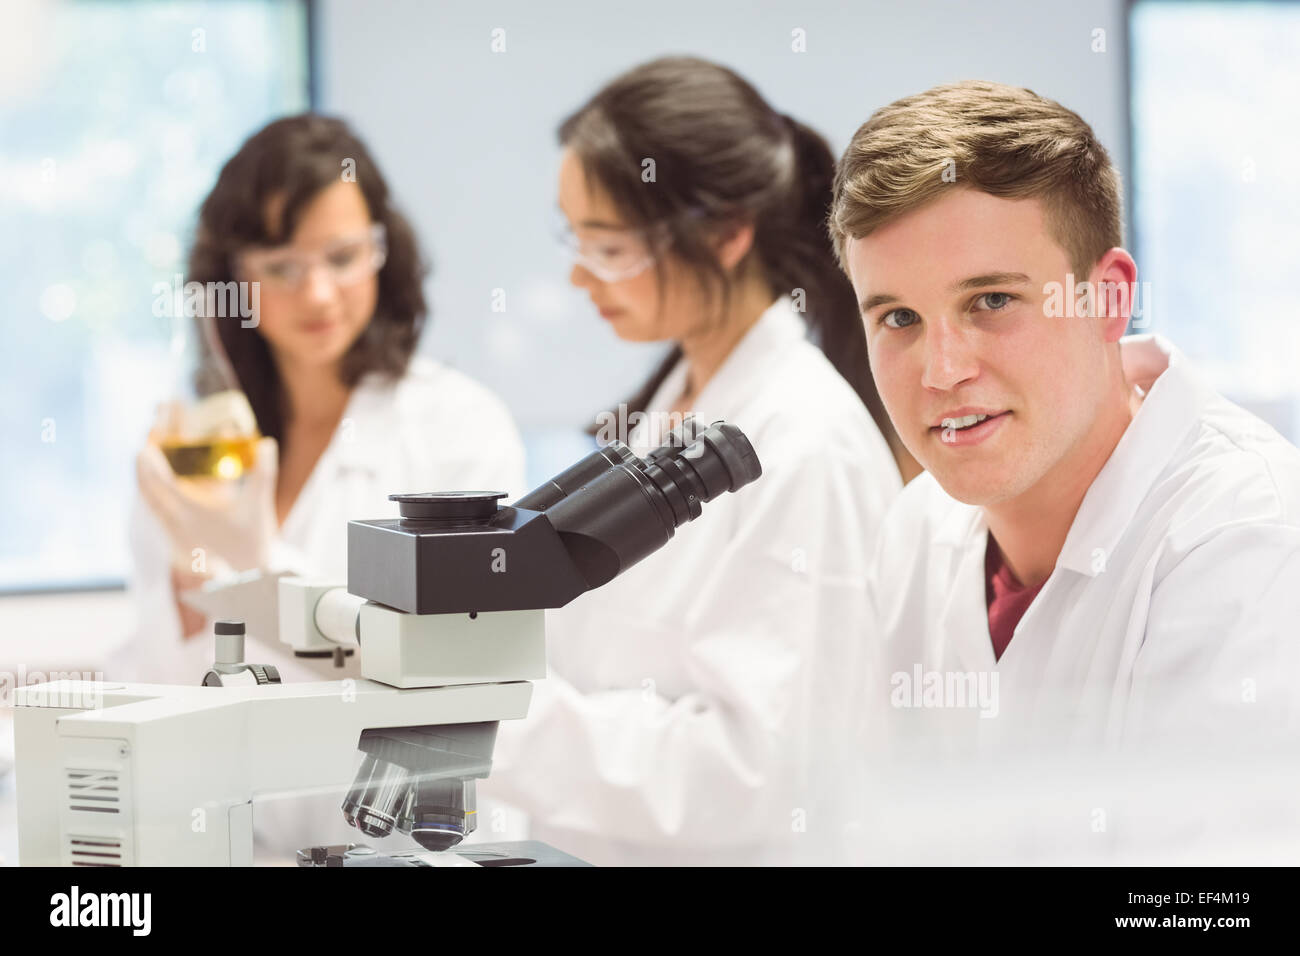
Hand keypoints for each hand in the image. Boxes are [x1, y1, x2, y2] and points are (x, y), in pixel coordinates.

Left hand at [137, 433, 278, 575]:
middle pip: (150, 494)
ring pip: (151, 505)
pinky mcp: (180, 537)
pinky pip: (158, 514)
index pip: (164, 485)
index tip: (146, 447)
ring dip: (145, 484)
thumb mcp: (259, 503)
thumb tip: (268, 443)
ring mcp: (177, 532)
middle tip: (141, 450)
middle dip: (142, 471)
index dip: (153, 465)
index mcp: (194, 513)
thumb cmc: (253, 537)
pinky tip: (156, 491)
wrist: (249, 571)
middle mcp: (179, 523)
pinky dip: (153, 498)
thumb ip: (264, 472)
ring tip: (144, 466)